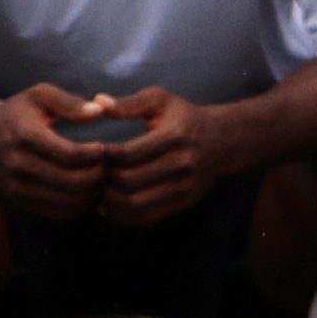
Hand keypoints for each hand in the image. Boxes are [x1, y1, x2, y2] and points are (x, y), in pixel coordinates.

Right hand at [0, 83, 116, 222]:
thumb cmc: (18, 113)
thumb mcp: (39, 96)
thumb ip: (70, 103)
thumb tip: (99, 112)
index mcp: (25, 135)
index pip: (68, 154)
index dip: (94, 155)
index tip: (104, 148)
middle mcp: (18, 165)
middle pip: (70, 182)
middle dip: (97, 176)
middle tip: (108, 166)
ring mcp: (17, 187)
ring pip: (66, 202)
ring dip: (90, 194)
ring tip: (100, 178)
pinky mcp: (20, 202)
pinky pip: (57, 213)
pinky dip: (78, 206)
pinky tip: (86, 190)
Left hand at [93, 85, 237, 227]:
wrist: (224, 141)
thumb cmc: (184, 117)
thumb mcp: (161, 101)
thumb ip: (130, 103)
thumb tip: (99, 102)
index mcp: (176, 135)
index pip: (130, 153)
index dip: (106, 156)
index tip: (94, 152)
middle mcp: (183, 163)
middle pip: (131, 180)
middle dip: (105, 178)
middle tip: (92, 173)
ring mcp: (185, 186)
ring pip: (137, 204)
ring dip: (111, 201)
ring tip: (97, 190)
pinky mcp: (184, 202)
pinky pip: (147, 217)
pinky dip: (123, 216)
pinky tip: (109, 205)